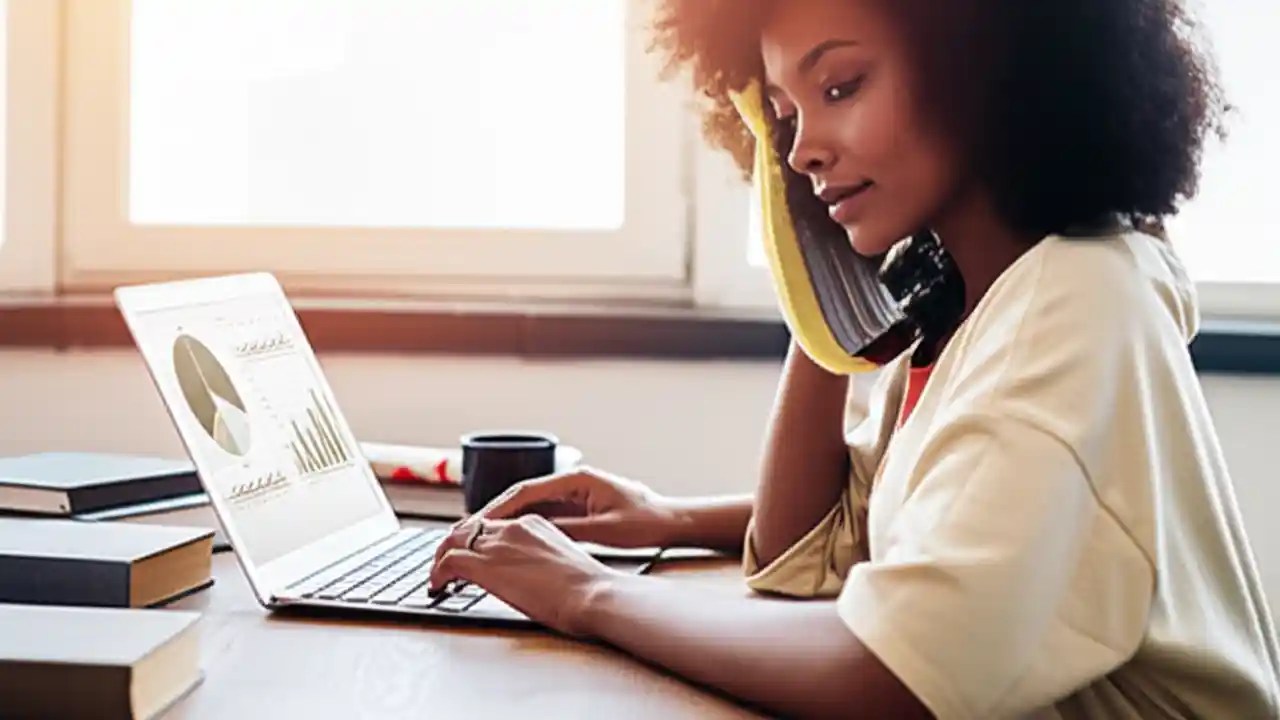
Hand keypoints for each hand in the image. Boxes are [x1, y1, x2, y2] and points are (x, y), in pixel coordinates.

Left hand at [427, 514, 617, 635]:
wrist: (592, 594)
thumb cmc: (587, 588)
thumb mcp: (561, 562)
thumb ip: (539, 560)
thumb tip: (527, 576)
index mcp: (533, 523)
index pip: (492, 525)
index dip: (475, 539)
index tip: (469, 553)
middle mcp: (512, 527)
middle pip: (468, 528)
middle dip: (452, 545)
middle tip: (444, 564)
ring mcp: (497, 543)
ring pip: (453, 540)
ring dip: (440, 558)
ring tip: (437, 576)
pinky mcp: (485, 564)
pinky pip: (448, 562)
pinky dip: (437, 573)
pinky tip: (437, 587)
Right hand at [455, 466, 681, 548]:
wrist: (671, 521)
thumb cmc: (646, 522)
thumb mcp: (605, 530)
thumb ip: (569, 530)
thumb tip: (533, 535)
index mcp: (577, 479)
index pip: (526, 490)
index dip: (498, 507)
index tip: (477, 522)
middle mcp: (571, 482)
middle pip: (523, 496)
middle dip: (495, 513)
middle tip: (468, 531)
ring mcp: (573, 494)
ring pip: (530, 506)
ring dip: (507, 521)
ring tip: (480, 539)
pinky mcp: (577, 506)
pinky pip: (543, 515)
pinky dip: (524, 526)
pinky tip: (508, 542)